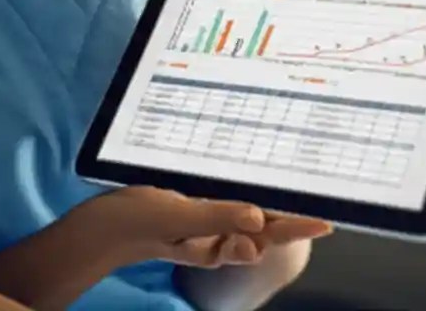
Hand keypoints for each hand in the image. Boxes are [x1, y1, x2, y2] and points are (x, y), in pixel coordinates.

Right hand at [75, 187, 329, 269]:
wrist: (100, 228)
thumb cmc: (136, 224)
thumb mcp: (177, 217)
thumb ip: (217, 217)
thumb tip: (257, 217)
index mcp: (217, 245)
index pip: (265, 235)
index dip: (296, 227)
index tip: (325, 220)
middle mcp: (216, 239)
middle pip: (262, 228)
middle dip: (290, 215)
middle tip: (319, 196)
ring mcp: (204, 227)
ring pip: (245, 217)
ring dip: (267, 204)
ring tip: (295, 187)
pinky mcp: (193, 214)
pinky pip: (224, 206)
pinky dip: (239, 196)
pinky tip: (248, 180)